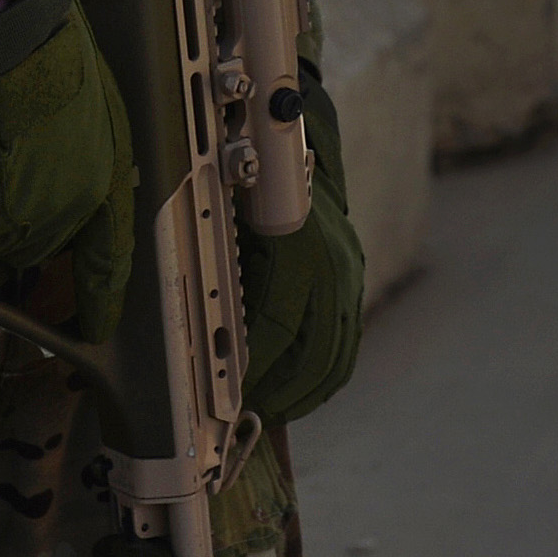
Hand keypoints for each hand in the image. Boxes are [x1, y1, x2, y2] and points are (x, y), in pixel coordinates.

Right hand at [0, 0, 137, 295]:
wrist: (12, 47)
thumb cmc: (54, 63)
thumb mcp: (96, 116)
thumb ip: (82, 164)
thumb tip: (57, 189)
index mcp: (106, 192)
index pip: (109, 263)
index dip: (100, 301)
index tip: (93, 329)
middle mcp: (67, 221)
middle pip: (38, 253)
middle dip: (22, 224)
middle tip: (7, 173)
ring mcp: (20, 226)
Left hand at [238, 80, 367, 421]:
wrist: (297, 142)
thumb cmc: (248, 182)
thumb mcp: (228, 220)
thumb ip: (224, 272)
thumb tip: (203, 330)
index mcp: (296, 249)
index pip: (275, 325)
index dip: (252, 365)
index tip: (230, 391)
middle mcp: (330, 267)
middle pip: (314, 355)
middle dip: (282, 393)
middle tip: (251, 414)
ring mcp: (348, 277)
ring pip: (335, 356)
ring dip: (305, 393)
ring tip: (275, 412)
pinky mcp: (353, 282)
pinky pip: (346, 344)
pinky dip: (325, 376)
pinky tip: (302, 392)